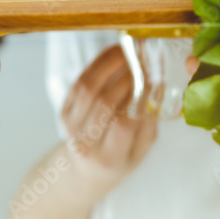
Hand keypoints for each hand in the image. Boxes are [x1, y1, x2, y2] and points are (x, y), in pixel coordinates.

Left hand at [60, 45, 157, 202]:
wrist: (86, 169)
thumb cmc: (119, 160)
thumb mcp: (140, 151)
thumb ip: (148, 123)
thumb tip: (156, 87)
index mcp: (110, 158)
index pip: (124, 124)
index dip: (138, 98)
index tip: (153, 79)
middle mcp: (86, 143)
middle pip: (104, 102)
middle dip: (126, 76)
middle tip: (143, 60)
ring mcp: (70, 126)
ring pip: (88, 87)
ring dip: (110, 64)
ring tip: (129, 51)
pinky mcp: (63, 110)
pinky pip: (79, 81)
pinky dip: (96, 65)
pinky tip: (113, 54)